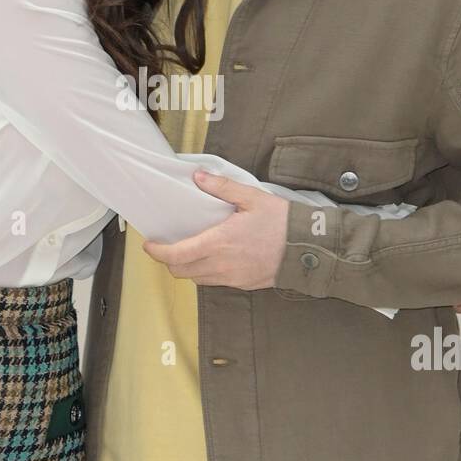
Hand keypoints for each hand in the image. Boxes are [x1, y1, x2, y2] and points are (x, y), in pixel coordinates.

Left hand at [142, 171, 460, 312]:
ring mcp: (233, 279)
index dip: (157, 252)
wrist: (311, 248)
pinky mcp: (245, 284)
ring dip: (187, 267)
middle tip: (166, 244)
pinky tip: (211, 256)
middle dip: (169, 260)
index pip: (176, 256)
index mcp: (219, 244)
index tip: (149, 244)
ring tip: (187, 248)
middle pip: (182, 272)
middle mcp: (222, 266)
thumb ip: (221, 188)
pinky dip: (205, 272)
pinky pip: (215, 282)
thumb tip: (196, 176)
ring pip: (197, 279)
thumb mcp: (252, 198)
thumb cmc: (282, 221)